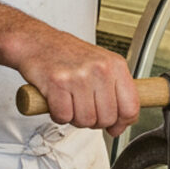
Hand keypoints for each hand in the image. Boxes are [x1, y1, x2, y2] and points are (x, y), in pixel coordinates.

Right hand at [15, 31, 138, 136]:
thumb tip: (120, 126)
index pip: (131, 106)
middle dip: (94, 121)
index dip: (122, 123)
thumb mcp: (101, 66)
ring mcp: (79, 75)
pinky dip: (58, 115)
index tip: (115, 125)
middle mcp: (100, 69)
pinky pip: (63, 116)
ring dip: (74, 118)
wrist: (38, 42)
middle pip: (107, 118)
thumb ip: (115, 94)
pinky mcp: (58, 83)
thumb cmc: (69, 55)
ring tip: (70, 102)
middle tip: (84, 108)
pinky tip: (57, 101)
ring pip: (86, 120)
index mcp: (115, 65)